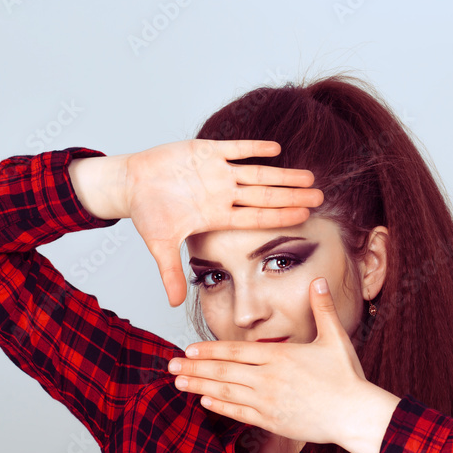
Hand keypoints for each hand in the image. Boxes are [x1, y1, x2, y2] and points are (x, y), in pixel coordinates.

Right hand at [126, 139, 323, 306]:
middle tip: (321, 197)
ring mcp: (217, 172)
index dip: (280, 217)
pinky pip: (235, 149)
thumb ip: (169, 272)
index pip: (256, 217)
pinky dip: (253, 148)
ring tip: (309, 177)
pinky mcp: (205, 151)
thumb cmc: (147, 213)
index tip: (305, 218)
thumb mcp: (159, 244)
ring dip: (283, 175)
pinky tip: (276, 149)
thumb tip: (174, 304)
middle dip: (293, 197)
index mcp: (217, 215)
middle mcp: (223, 194)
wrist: (131, 184)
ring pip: (258, 173)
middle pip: (265, 196)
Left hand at [167, 277, 388, 448]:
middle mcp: (269, 378)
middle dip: (195, 367)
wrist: (355, 415)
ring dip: (200, 386)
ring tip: (179, 382)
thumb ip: (322, 309)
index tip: (190, 349)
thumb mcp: (335, 338)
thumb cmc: (347, 378)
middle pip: (224, 371)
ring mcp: (268, 402)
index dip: (211, 349)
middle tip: (170, 365)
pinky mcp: (273, 421)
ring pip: (226, 392)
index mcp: (280, 356)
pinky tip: (204, 401)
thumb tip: (319, 281)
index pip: (236, 351)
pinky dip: (220, 407)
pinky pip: (240, 413)